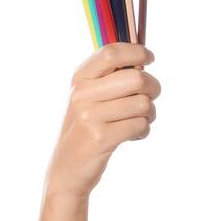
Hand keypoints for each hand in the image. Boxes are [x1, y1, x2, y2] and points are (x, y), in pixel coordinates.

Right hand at [45, 44, 158, 201]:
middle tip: (151, 96)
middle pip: (136, 78)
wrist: (66, 169)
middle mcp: (82, 94)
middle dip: (153, 87)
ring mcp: (89, 116)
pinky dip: (143, 130)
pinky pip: (140, 125)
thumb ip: (109, 77)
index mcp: (79, 79)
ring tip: (139, 120)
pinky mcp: (101, 138)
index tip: (149, 58)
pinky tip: (132, 134)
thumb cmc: (85, 128)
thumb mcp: (87, 97)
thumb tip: (143, 57)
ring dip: (150, 113)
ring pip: (143, 103)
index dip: (137, 52)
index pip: (111, 52)